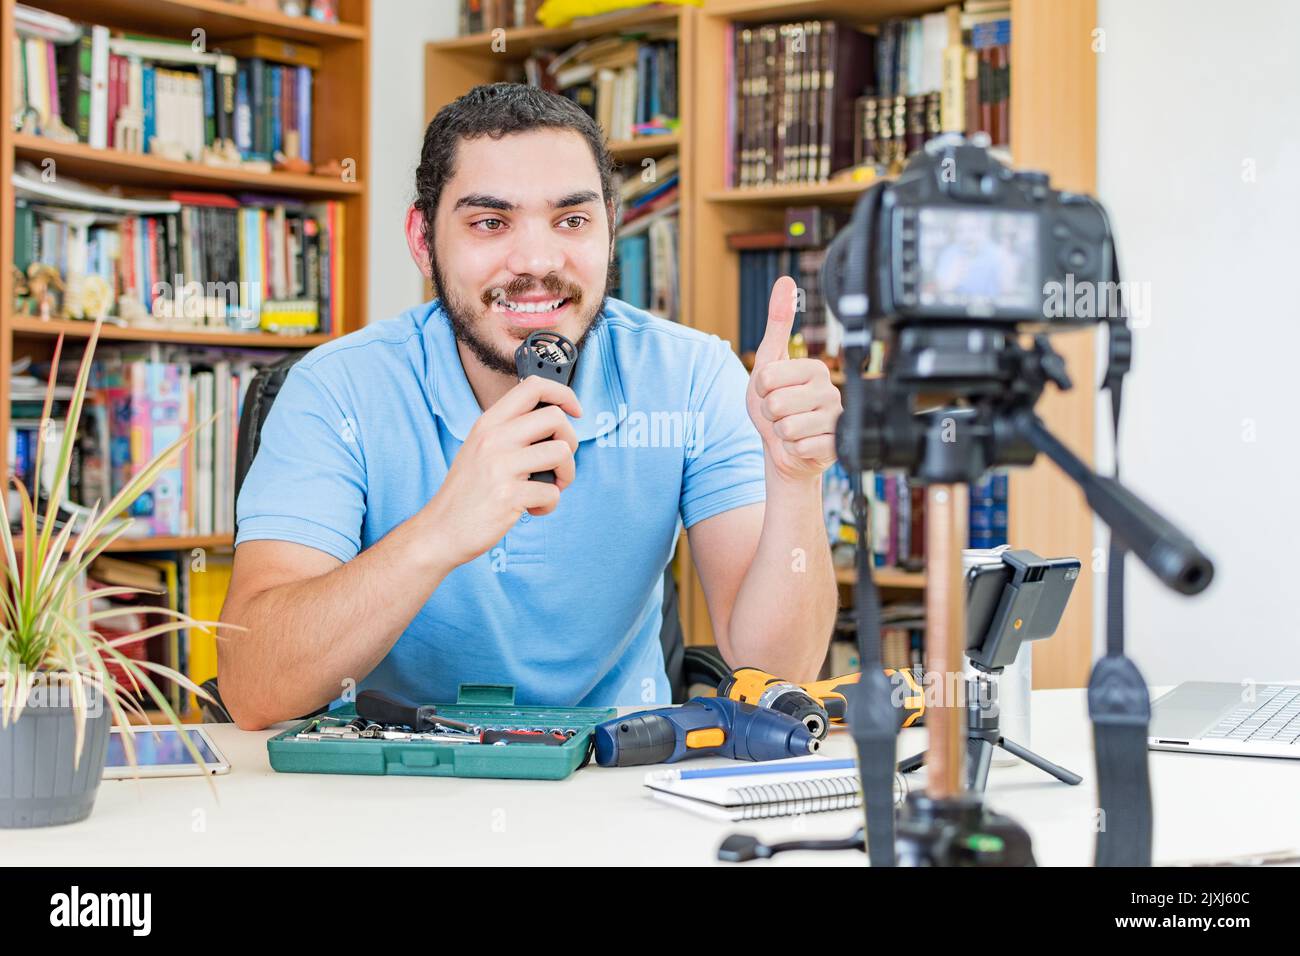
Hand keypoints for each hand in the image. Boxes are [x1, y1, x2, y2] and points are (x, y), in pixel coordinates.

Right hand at [422, 376, 581, 567]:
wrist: (441, 530)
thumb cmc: (468, 491)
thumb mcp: (480, 448)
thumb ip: (511, 431)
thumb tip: (556, 420)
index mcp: (488, 423)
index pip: (533, 386)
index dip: (563, 394)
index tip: (574, 412)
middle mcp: (494, 438)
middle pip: (556, 418)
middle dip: (570, 441)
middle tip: (558, 463)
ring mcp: (500, 466)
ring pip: (562, 452)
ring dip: (566, 474)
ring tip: (550, 487)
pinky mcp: (508, 496)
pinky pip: (552, 492)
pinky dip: (549, 505)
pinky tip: (532, 509)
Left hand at [746, 275, 842, 482]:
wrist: (786, 450)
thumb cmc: (775, 406)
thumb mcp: (768, 362)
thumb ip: (777, 323)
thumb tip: (785, 281)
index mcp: (814, 368)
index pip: (766, 378)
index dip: (759, 390)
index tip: (770, 392)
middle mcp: (830, 391)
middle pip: (775, 404)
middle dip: (769, 414)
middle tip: (780, 414)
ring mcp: (835, 420)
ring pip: (787, 428)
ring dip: (781, 434)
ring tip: (791, 429)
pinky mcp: (836, 446)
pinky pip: (800, 447)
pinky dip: (793, 450)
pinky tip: (802, 444)